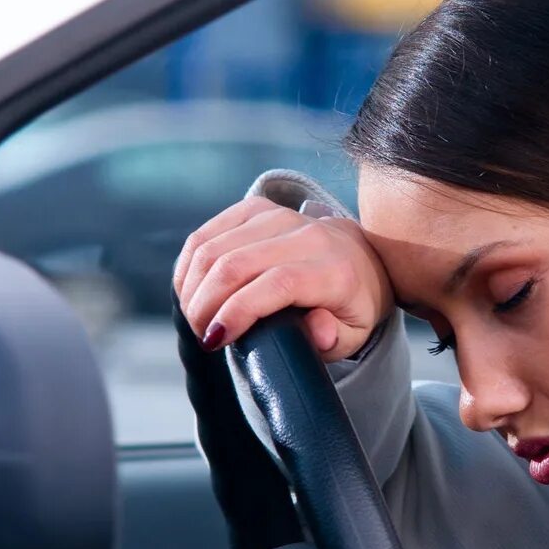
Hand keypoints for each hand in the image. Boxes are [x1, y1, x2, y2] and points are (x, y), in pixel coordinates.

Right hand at [173, 197, 393, 361]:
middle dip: (205, 305)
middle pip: (236, 264)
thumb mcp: (354, 333)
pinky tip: (190, 290)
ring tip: (195, 317)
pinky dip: (189, 264)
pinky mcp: (255, 209)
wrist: (359, 258)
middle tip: (201, 335)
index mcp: (334, 270)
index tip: (215, 339)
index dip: (238, 311)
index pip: (277, 283)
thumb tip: (317, 331)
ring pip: (214, 247)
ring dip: (192, 287)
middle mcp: (307, 236)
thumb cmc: (350, 304)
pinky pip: (207, 233)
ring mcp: (278, 216)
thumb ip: (335, 337)